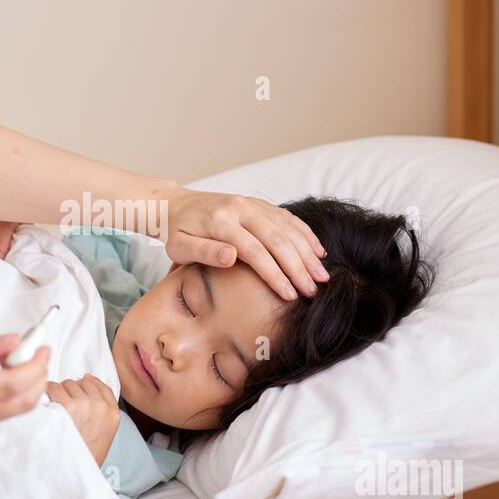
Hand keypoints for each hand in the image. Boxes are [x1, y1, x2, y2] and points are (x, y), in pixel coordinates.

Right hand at [0, 332, 50, 449]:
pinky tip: (4, 376)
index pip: (11, 383)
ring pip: (16, 411)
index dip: (35, 365)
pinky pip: (1, 415)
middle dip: (40, 376)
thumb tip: (13, 341)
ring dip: (29, 386)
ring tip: (22, 362)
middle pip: (22, 401)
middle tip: (39, 353)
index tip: (42, 346)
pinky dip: (13, 396)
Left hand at [46, 375, 120, 464]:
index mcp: (112, 412)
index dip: (88, 385)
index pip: (101, 386)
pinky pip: (52, 387)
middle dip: (72, 391)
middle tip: (65, 408)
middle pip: (81, 383)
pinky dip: (46, 393)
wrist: (75, 471)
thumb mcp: (105, 432)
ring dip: (59, 393)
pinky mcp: (65, 407)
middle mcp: (99, 406)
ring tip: (56, 411)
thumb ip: (101, 410)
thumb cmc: (86, 455)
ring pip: (66, 384)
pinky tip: (45, 405)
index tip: (80, 388)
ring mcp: (83, 405)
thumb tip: (85, 384)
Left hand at [159, 187, 329, 300]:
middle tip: (313, 290)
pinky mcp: (258, 204)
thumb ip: (205, 252)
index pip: (254, 251)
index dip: (274, 273)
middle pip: (277, 239)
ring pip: (287, 227)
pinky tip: (318, 251)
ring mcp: (251, 204)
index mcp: (221, 222)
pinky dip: (305, 234)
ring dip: (307, 251)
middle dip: (298, 266)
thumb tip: (231, 258)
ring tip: (322, 275)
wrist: (175, 204)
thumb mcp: (179, 247)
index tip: (290, 294)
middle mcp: (240, 208)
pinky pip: (287, 217)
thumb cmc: (176, 232)